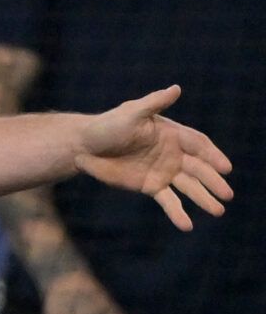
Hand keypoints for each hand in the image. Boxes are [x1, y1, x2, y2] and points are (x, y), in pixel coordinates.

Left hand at [74, 86, 233, 231]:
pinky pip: (168, 201)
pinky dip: (177, 213)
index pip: (198, 145)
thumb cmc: (108, 125)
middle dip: (213, 181)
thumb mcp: (130, 113)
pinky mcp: (151, 186)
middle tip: (227, 195)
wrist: (85, 146)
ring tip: (218, 211)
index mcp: (172, 134)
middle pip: (199, 168)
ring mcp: (163, 171)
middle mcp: (173, 153)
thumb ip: (154, 104)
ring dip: (203, 198)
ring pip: (189, 186)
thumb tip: (176, 88)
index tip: (226, 168)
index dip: (213, 156)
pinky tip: (187, 225)